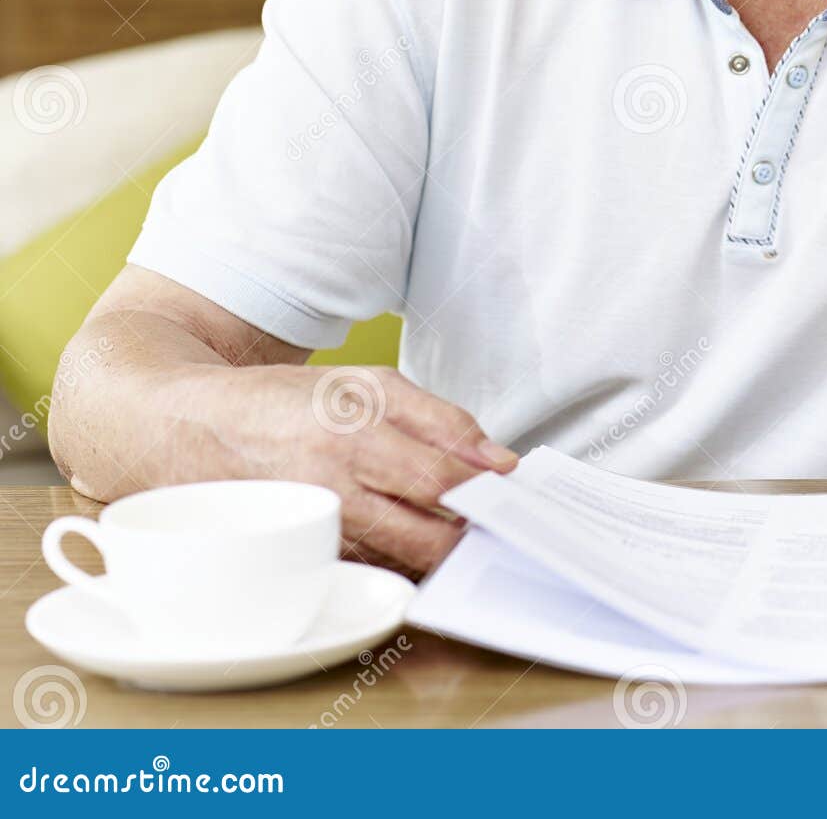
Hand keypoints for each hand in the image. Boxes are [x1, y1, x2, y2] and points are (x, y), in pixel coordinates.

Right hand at [188, 362, 516, 576]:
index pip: (440, 479)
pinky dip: (396, 560)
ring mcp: (313, 533)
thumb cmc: (284, 401)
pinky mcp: (299, 559)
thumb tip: (496, 459)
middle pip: (426, 537)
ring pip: (400, 562)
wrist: (192, 429)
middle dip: (467, 535)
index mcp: (354, 436)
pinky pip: (366, 570)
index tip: (509, 488)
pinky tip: (409, 538)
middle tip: (491, 521)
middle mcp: (332, 490)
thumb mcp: (367, 382)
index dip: (484, 489)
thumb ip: (440, 418)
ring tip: (454, 527)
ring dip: (436, 551)